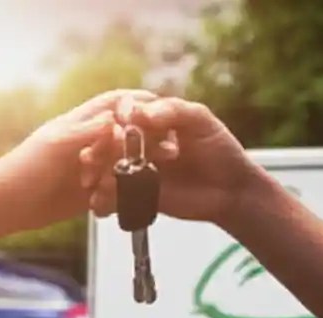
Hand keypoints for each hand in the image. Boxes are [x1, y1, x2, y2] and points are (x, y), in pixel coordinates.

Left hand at [0, 88, 158, 228]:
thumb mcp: (58, 144)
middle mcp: (87, 143)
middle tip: (169, 150)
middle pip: (126, 133)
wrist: (5, 204)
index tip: (161, 109)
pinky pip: (115, 189)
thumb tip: (117, 117)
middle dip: (147, 140)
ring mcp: (89, 168)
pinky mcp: (89, 192)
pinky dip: (125, 191)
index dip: (138, 102)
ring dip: (139, 167)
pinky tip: (135, 196)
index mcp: (79, 124)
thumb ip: (88, 131)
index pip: (115, 104)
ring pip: (125, 162)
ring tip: (155, 173)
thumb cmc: (25, 169)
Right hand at [86, 94, 256, 227]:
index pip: (123, 118)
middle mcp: (139, 145)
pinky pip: (113, 197)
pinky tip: (100, 202)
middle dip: (97, 151)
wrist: (232, 192)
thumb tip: (138, 111)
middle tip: (91, 159)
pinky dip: (104, 200)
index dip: (112, 123)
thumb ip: (172, 112)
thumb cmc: (221, 151)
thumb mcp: (201, 121)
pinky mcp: (137, 195)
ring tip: (93, 183)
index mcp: (150, 122)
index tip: (110, 128)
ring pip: (106, 171)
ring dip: (96, 176)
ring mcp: (136, 171)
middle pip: (108, 145)